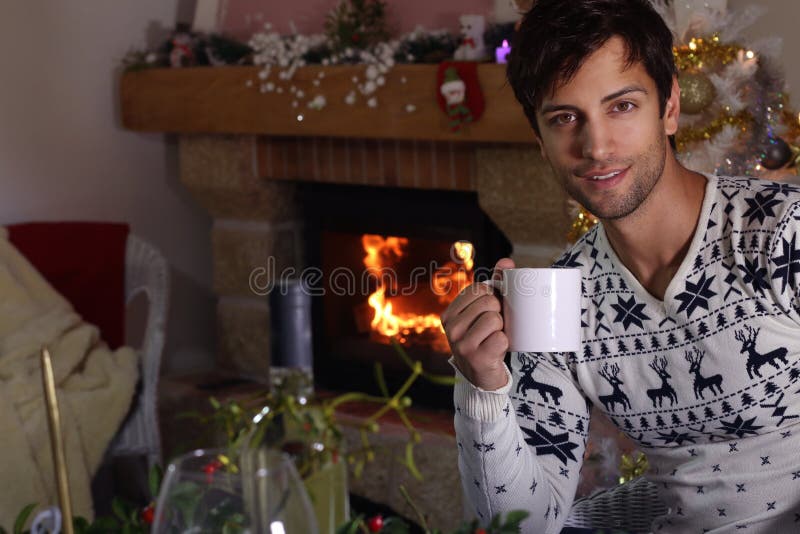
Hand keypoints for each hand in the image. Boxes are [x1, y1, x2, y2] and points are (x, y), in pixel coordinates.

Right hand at [441, 258, 514, 389]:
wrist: (482, 378)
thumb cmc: (485, 339)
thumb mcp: (483, 312)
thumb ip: (494, 285)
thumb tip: (506, 262)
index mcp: (449, 314)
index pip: (479, 289)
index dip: (492, 297)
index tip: (490, 311)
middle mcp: (450, 328)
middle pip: (488, 302)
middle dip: (498, 313)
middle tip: (494, 328)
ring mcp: (461, 344)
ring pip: (495, 319)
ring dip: (502, 329)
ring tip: (494, 339)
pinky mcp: (476, 358)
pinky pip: (501, 338)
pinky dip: (505, 344)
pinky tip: (496, 351)